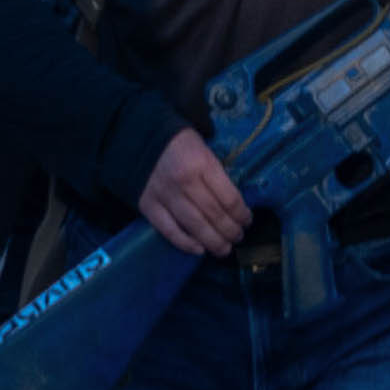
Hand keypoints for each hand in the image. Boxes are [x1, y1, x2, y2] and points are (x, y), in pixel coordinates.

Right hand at [138, 129, 250, 255]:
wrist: (142, 139)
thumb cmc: (181, 146)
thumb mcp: (205, 152)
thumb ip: (218, 177)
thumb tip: (235, 207)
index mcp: (202, 164)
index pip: (229, 198)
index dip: (242, 215)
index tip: (247, 221)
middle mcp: (184, 181)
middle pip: (214, 215)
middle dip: (230, 232)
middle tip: (237, 238)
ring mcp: (165, 195)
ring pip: (194, 226)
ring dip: (214, 242)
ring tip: (224, 249)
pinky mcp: (148, 206)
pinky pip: (169, 230)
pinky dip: (186, 243)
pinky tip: (199, 249)